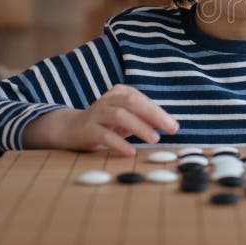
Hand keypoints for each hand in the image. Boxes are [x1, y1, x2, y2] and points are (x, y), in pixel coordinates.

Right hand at [23, 84, 178, 155]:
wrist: (72, 129)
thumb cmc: (107, 123)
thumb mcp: (127, 118)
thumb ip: (145, 119)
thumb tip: (170, 125)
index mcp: (119, 93)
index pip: (142, 100)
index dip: (159, 112)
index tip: (173, 126)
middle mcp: (108, 99)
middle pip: (132, 102)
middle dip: (153, 115)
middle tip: (171, 129)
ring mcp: (97, 113)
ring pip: (120, 116)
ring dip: (139, 127)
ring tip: (155, 139)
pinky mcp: (88, 130)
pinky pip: (105, 135)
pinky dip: (120, 143)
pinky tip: (131, 151)